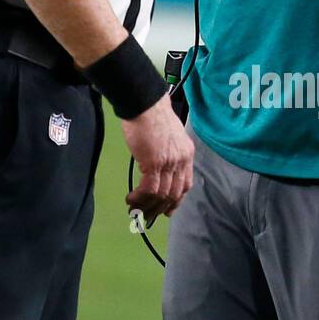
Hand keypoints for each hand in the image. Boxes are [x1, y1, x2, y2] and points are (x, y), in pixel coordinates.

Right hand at [122, 92, 193, 226]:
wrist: (145, 103)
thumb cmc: (152, 113)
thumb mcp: (169, 134)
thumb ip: (168, 150)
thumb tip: (158, 162)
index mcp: (187, 153)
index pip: (186, 185)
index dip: (176, 200)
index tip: (167, 210)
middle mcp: (181, 160)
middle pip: (174, 194)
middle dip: (159, 209)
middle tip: (147, 216)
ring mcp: (169, 163)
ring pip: (161, 195)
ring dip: (147, 206)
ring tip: (134, 209)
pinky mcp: (154, 163)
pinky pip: (148, 189)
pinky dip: (139, 198)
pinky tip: (131, 198)